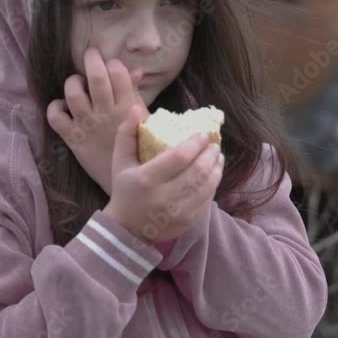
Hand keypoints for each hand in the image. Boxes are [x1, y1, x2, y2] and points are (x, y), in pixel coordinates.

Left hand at [46, 47, 144, 194]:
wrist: (126, 180)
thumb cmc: (138, 148)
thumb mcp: (144, 120)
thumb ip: (136, 94)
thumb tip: (135, 70)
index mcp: (127, 108)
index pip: (118, 74)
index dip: (113, 64)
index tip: (112, 64)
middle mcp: (106, 113)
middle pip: (96, 77)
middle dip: (92, 59)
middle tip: (91, 54)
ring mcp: (87, 125)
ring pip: (73, 93)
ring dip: (73, 82)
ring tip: (77, 82)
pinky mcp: (73, 138)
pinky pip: (55, 117)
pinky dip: (55, 107)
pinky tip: (62, 106)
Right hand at [103, 105, 224, 242]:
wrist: (127, 229)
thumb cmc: (125, 189)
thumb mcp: (120, 161)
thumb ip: (127, 133)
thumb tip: (137, 108)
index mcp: (147, 179)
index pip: (179, 157)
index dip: (195, 144)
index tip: (203, 134)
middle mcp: (164, 197)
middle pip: (197, 172)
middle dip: (210, 155)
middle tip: (214, 145)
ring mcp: (178, 212)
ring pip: (206, 187)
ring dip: (216, 169)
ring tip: (218, 157)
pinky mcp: (188, 222)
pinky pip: (207, 201)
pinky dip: (213, 186)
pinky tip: (213, 176)